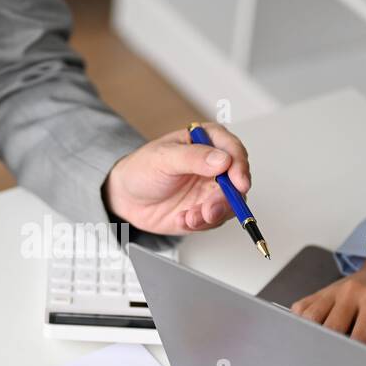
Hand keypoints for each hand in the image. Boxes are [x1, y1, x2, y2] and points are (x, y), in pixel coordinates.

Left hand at [102, 124, 251, 233]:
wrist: (125, 197)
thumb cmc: (141, 169)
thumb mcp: (163, 158)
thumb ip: (193, 157)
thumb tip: (222, 159)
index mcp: (208, 141)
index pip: (234, 150)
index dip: (239, 167)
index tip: (238, 183)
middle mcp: (214, 165)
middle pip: (237, 181)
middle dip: (226, 199)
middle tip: (210, 210)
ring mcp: (211, 189)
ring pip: (229, 204)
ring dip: (212, 215)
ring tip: (191, 218)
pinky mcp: (206, 210)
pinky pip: (215, 220)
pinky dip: (200, 224)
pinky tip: (183, 219)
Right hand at [290, 259, 365, 354]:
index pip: (359, 337)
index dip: (354, 359)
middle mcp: (350, 292)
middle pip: (330, 329)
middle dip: (331, 352)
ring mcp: (331, 290)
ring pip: (309, 320)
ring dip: (313, 338)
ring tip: (322, 352)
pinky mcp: (318, 292)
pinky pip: (300, 310)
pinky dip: (302, 325)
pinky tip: (313, 334)